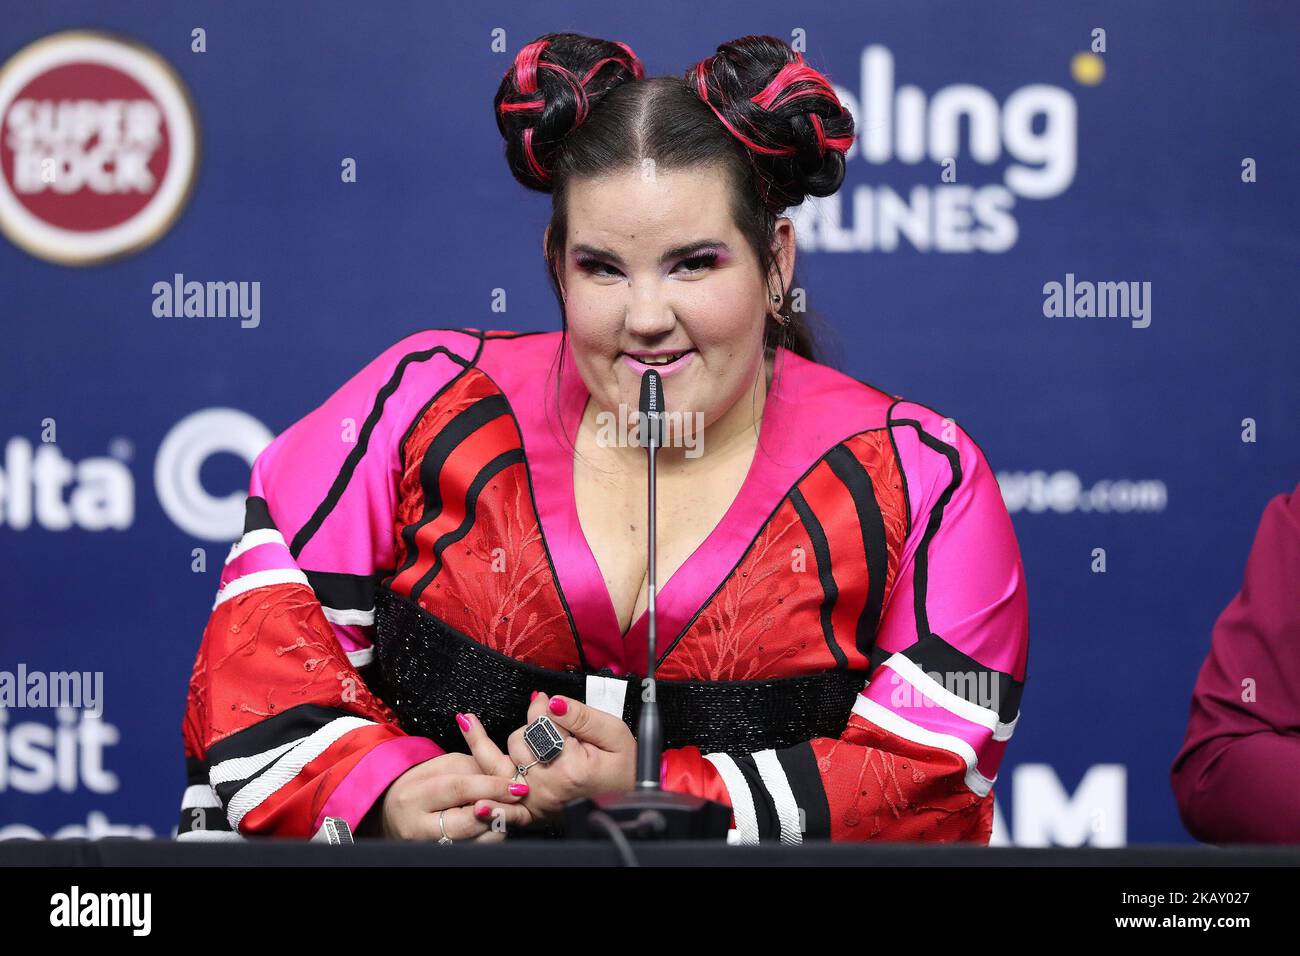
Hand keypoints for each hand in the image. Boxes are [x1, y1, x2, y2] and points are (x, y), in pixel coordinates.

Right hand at [369, 751, 530, 841]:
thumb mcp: (444, 766)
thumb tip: (506, 776)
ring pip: (474, 842)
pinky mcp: (441, 857)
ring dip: (497, 826)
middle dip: (498, 811)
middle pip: (467, 823)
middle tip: (517, 800)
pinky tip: (493, 823)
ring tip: (505, 809)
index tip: (515, 787)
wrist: (397, 811)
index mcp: (415, 796)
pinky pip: (474, 849)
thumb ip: (474, 768)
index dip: (491, 787)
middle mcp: (418, 827)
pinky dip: (489, 836)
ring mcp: (429, 847)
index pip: (458, 789)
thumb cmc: (425, 784)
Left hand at [458, 693, 636, 824]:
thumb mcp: (614, 733)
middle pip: (518, 741)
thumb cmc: (625, 768)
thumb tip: (550, 702)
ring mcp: (538, 803)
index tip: (547, 700)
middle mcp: (547, 788)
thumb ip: (581, 716)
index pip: (540, 725)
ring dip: (487, 745)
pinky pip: (506, 811)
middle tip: (542, 714)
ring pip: (502, 765)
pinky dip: (492, 808)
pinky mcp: (534, 813)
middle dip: (528, 725)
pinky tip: (478, 802)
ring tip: (468, 722)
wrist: (631, 802)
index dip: (542, 707)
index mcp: (569, 768)